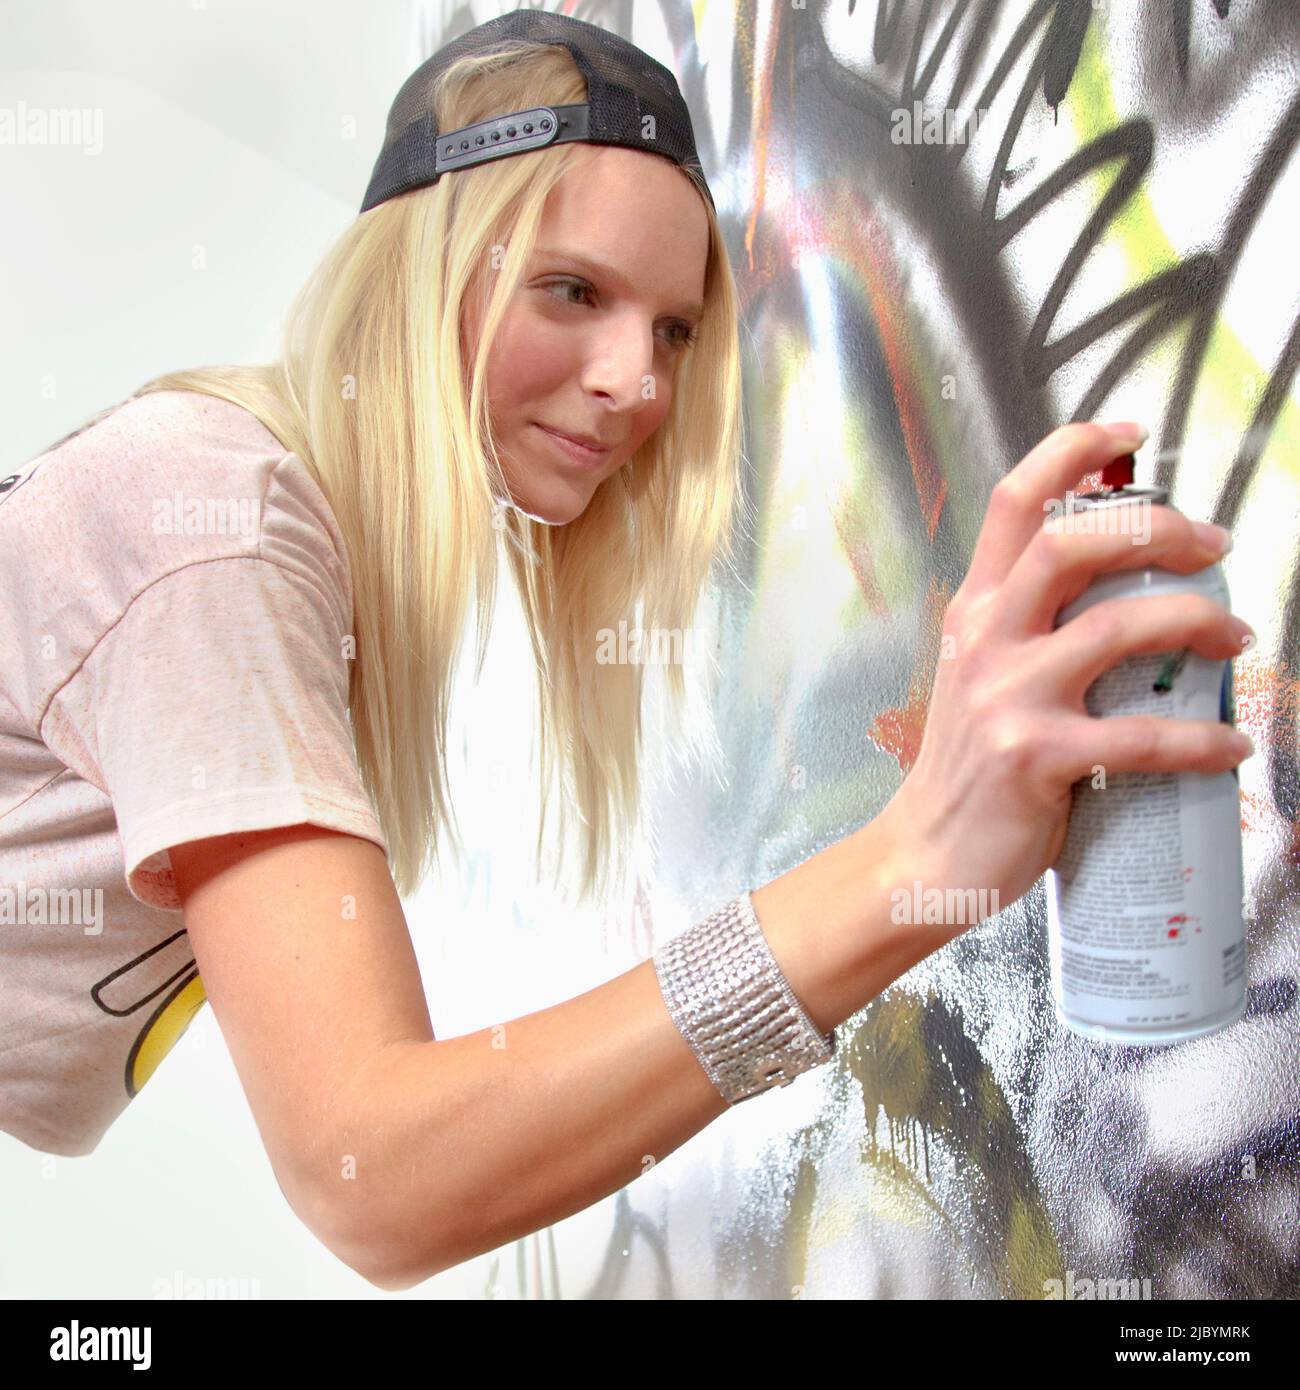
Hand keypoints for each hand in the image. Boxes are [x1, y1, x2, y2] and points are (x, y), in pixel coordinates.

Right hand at [875, 422, 1253, 930]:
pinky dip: (1201, 739)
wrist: (925, 853)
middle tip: (1213, 545)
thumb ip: (1031, 628)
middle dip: (1157, 528)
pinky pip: (1140, 738)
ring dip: (1196, 621)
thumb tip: (1126, 595)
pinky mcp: (1035, 758)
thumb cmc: (967, 766)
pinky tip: (1230, 744)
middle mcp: (985, 640)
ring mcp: (1006, 697)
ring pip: (1116, 627)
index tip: (1129, 433)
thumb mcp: (980, 675)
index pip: (1015, 503)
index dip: (1071, 451)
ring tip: (1235, 635)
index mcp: (974, 611)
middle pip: (1070, 543)